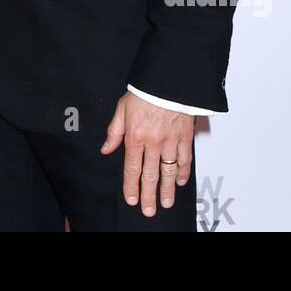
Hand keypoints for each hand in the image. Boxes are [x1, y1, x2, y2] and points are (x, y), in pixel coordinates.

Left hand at [100, 90, 193, 215]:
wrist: (167, 80)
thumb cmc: (144, 92)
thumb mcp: (122, 109)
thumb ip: (114, 132)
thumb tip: (106, 149)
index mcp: (135, 136)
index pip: (132, 168)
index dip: (131, 186)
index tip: (132, 199)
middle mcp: (153, 142)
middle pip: (151, 175)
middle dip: (149, 195)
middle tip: (149, 210)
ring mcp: (171, 141)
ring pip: (169, 171)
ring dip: (167, 189)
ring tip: (165, 203)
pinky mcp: (185, 137)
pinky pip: (185, 159)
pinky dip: (183, 172)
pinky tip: (180, 182)